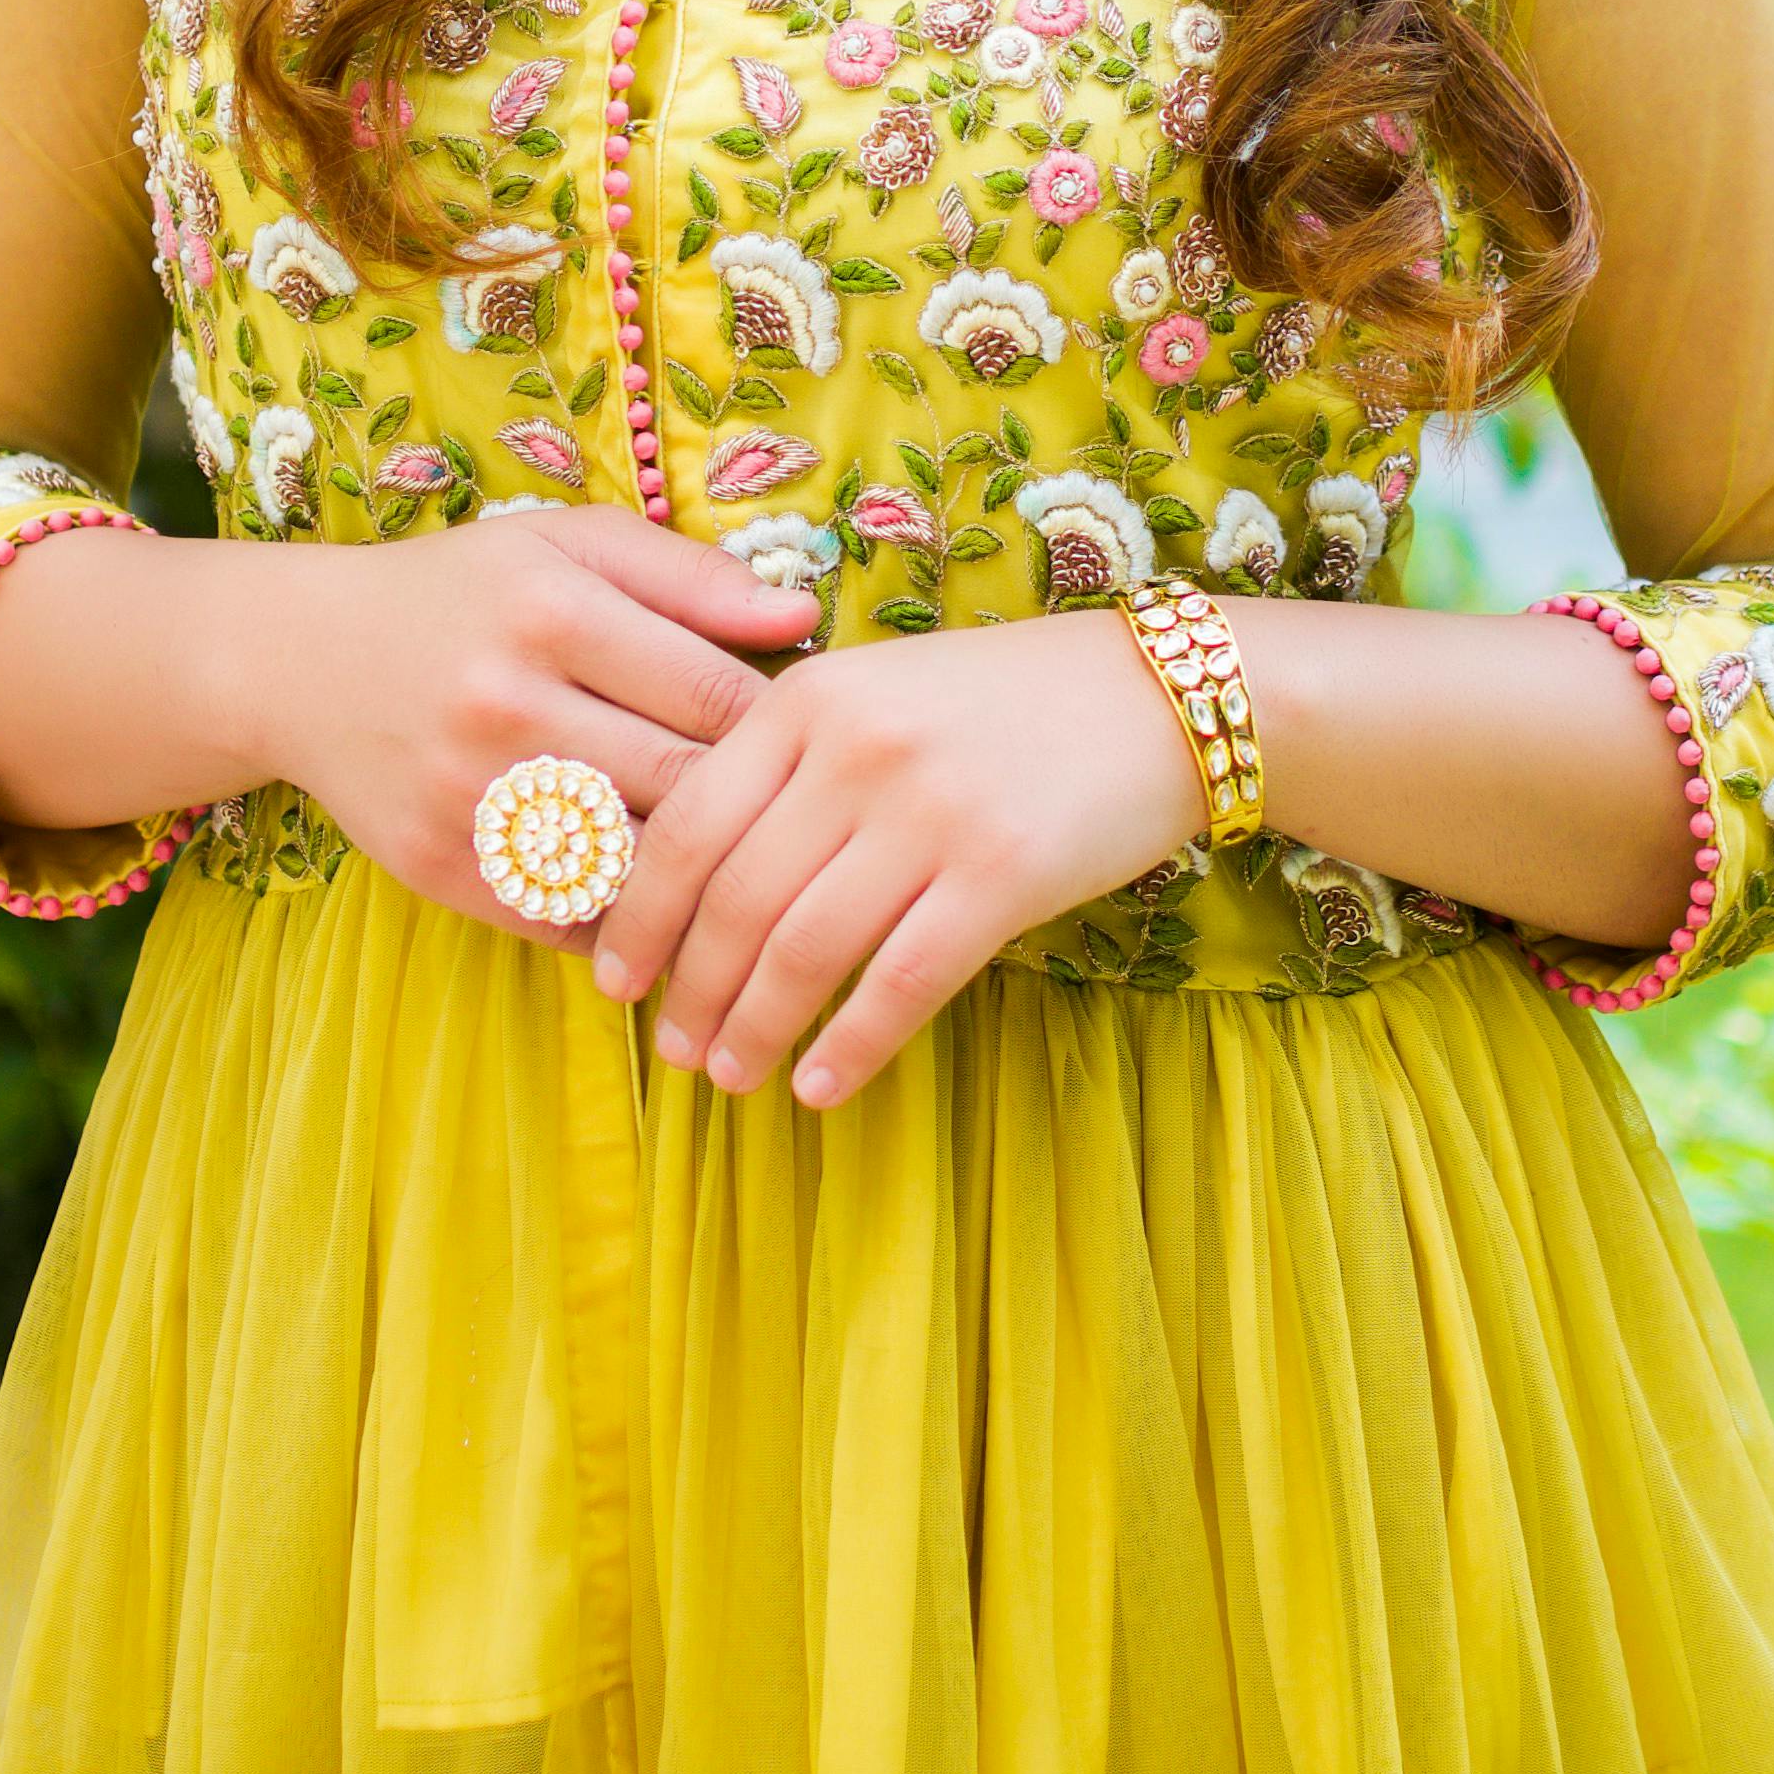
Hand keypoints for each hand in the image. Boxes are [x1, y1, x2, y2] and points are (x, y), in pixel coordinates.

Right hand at [259, 509, 819, 946]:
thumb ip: (691, 577)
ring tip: (753, 878)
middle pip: (684, 787)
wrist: (303, 661)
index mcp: (553, 611)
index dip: (784, 731)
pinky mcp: (440, 867)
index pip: (714, 693)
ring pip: (636, 866)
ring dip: (703, 879)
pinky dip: (631, 922)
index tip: (815, 746)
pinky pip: (571, 918)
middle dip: (758, 812)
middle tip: (803, 824)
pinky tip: (666, 910)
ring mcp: (469, 796)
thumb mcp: (569, 546)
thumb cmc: (465, 595)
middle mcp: (508, 704)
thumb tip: (805, 619)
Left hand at [589, 612, 1203, 1106]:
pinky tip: (819, 1085)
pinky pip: (901, 982)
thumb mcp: (878, 688)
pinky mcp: (1001, 876)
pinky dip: (849, 1044)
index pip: (689, 823)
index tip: (612, 977)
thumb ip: (790, 754)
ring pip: (805, 948)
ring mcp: (930, 814)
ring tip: (730, 1075)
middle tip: (671, 1048)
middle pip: (735, 898)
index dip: (639, 914)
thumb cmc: (1004, 701)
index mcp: (809, 700)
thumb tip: (695, 868)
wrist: (1160, 694)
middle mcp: (858, 753)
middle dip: (690, 987)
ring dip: (755, 1026)